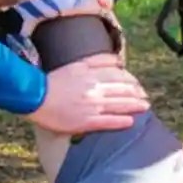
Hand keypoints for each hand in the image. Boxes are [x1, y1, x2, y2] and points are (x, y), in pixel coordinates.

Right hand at [26, 53, 149, 134]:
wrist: (36, 97)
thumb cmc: (53, 81)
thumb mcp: (76, 64)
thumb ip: (98, 61)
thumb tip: (117, 61)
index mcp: (92, 76)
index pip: (119, 78)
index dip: (131, 82)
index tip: (138, 85)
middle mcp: (95, 90)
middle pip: (122, 91)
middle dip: (137, 94)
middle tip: (146, 97)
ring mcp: (92, 107)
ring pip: (119, 105)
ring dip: (134, 106)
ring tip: (145, 107)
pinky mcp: (86, 122)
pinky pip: (108, 122)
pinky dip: (121, 121)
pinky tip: (131, 122)